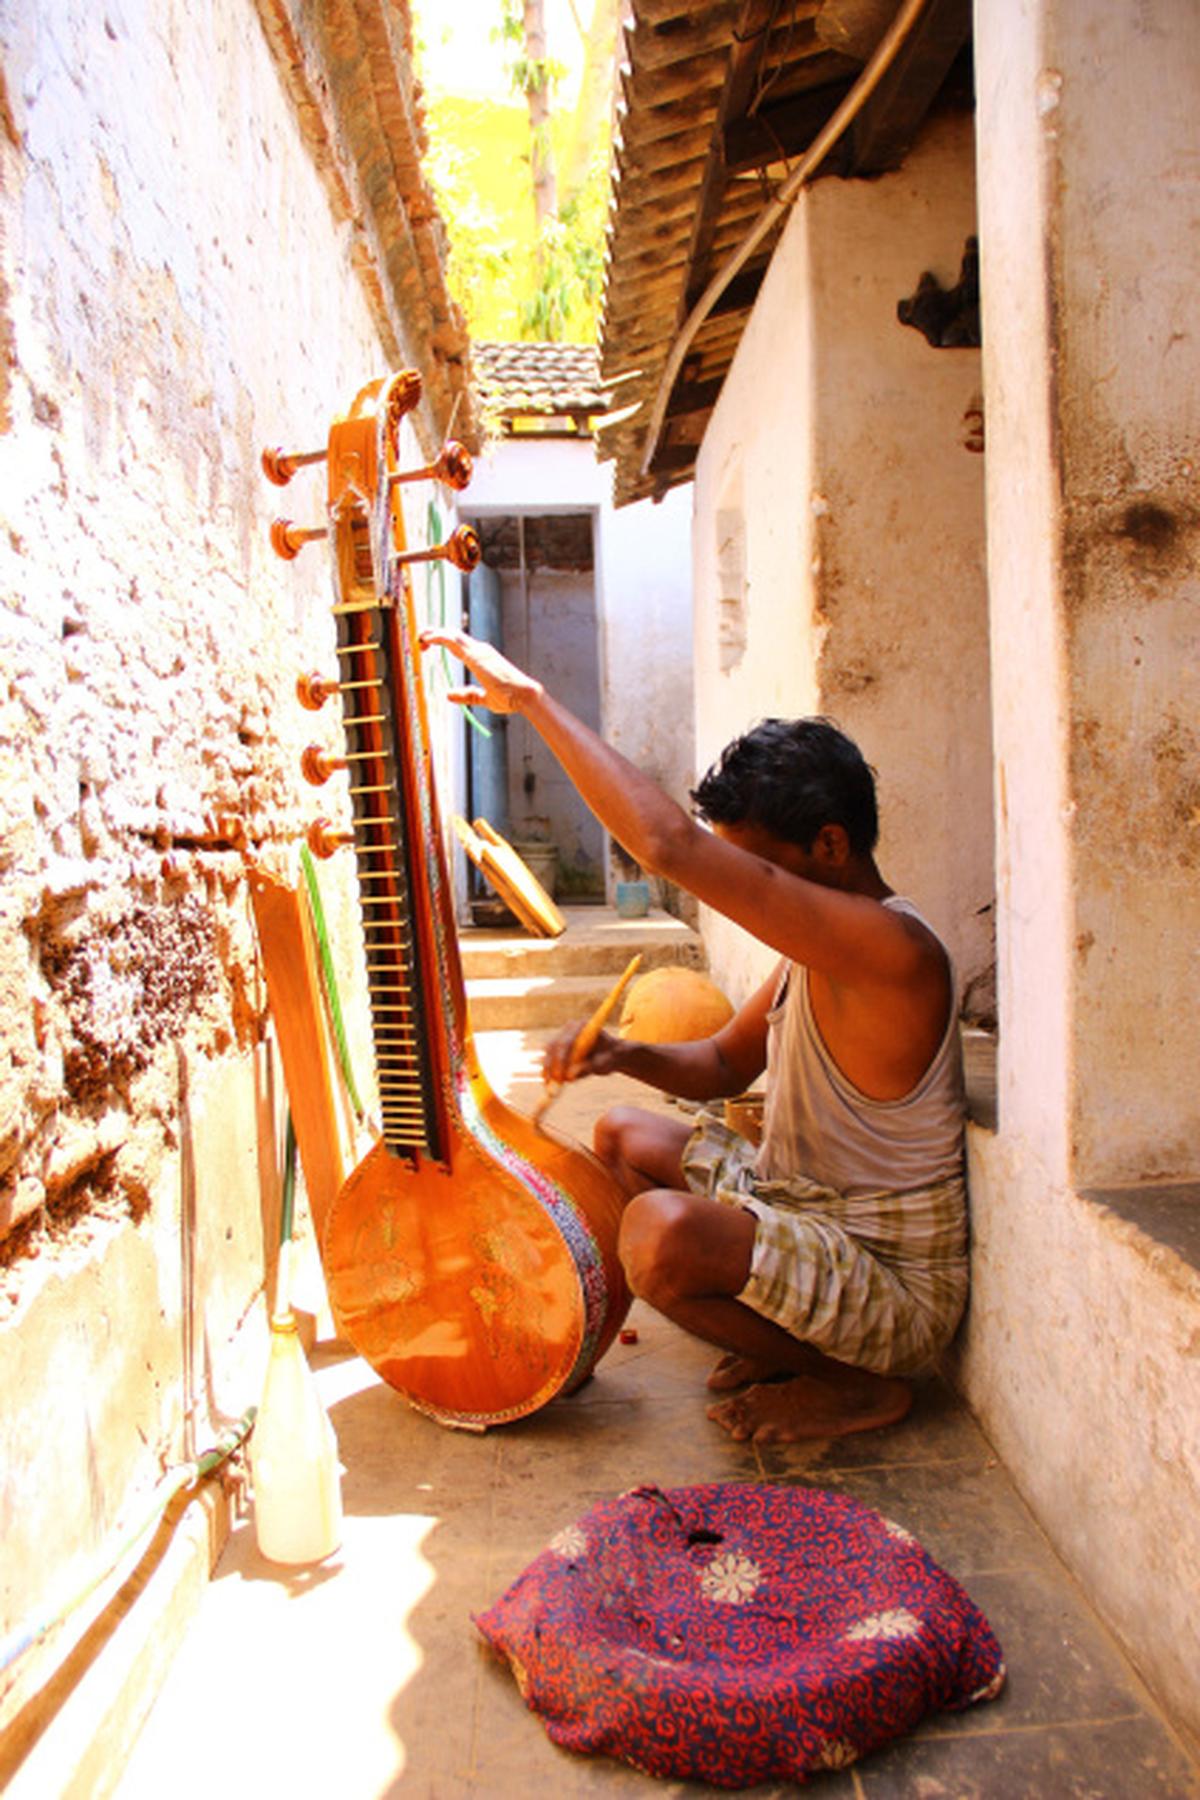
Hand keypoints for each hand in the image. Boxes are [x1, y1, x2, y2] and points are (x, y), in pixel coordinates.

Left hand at [420, 628, 542, 715]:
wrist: (523, 696)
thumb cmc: (509, 698)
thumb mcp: (482, 698)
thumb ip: (466, 695)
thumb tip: (448, 694)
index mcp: (482, 657)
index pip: (458, 643)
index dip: (442, 640)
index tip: (428, 646)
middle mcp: (480, 650)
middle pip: (453, 635)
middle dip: (435, 634)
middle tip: (420, 639)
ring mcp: (478, 650)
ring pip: (451, 634)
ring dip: (434, 633)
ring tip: (420, 637)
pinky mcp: (476, 655)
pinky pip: (452, 641)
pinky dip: (438, 637)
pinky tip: (427, 639)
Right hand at [543, 1023, 621, 1086]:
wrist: (611, 1054)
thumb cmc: (610, 1057)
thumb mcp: (603, 1064)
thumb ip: (588, 1068)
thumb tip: (570, 1076)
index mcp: (583, 1027)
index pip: (566, 1042)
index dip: (560, 1059)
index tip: (560, 1076)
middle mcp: (570, 1028)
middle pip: (554, 1046)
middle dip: (551, 1065)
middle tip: (551, 1083)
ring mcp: (563, 1035)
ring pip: (549, 1052)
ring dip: (547, 1068)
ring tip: (549, 1085)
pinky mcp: (559, 1045)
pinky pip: (549, 1057)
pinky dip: (548, 1069)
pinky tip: (548, 1082)